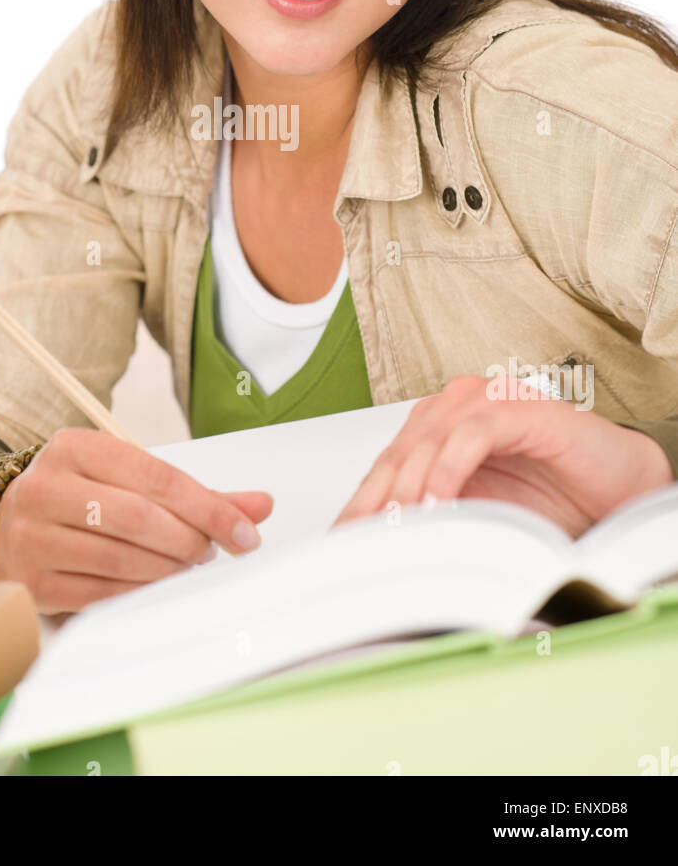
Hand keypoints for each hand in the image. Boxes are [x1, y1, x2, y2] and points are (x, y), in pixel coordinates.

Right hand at [0, 427, 272, 613]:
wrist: (7, 523)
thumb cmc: (81, 496)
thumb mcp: (127, 476)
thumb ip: (193, 492)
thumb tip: (261, 505)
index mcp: (74, 448)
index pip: (156, 476)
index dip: (209, 507)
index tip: (246, 532)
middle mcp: (45, 487)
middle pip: (139, 518)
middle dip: (190, 540)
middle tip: (211, 551)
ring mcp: (31, 536)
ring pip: (121, 558)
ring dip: (168, 569)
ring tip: (186, 566)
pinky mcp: (30, 582)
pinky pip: (100, 593)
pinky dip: (139, 592)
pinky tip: (155, 585)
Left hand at [331, 375, 673, 537]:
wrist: (614, 485)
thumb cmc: (550, 498)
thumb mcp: (477, 516)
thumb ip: (434, 521)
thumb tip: (383, 556)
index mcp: (435, 428)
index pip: (385, 467)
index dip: (361, 506)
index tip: (341, 545)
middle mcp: (452, 407)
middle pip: (398, 455)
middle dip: (375, 502)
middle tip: (359, 543)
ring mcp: (485, 401)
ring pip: (427, 442)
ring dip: (408, 488)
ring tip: (394, 528)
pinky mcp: (517, 407)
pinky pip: (472, 435)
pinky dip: (451, 469)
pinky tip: (438, 501)